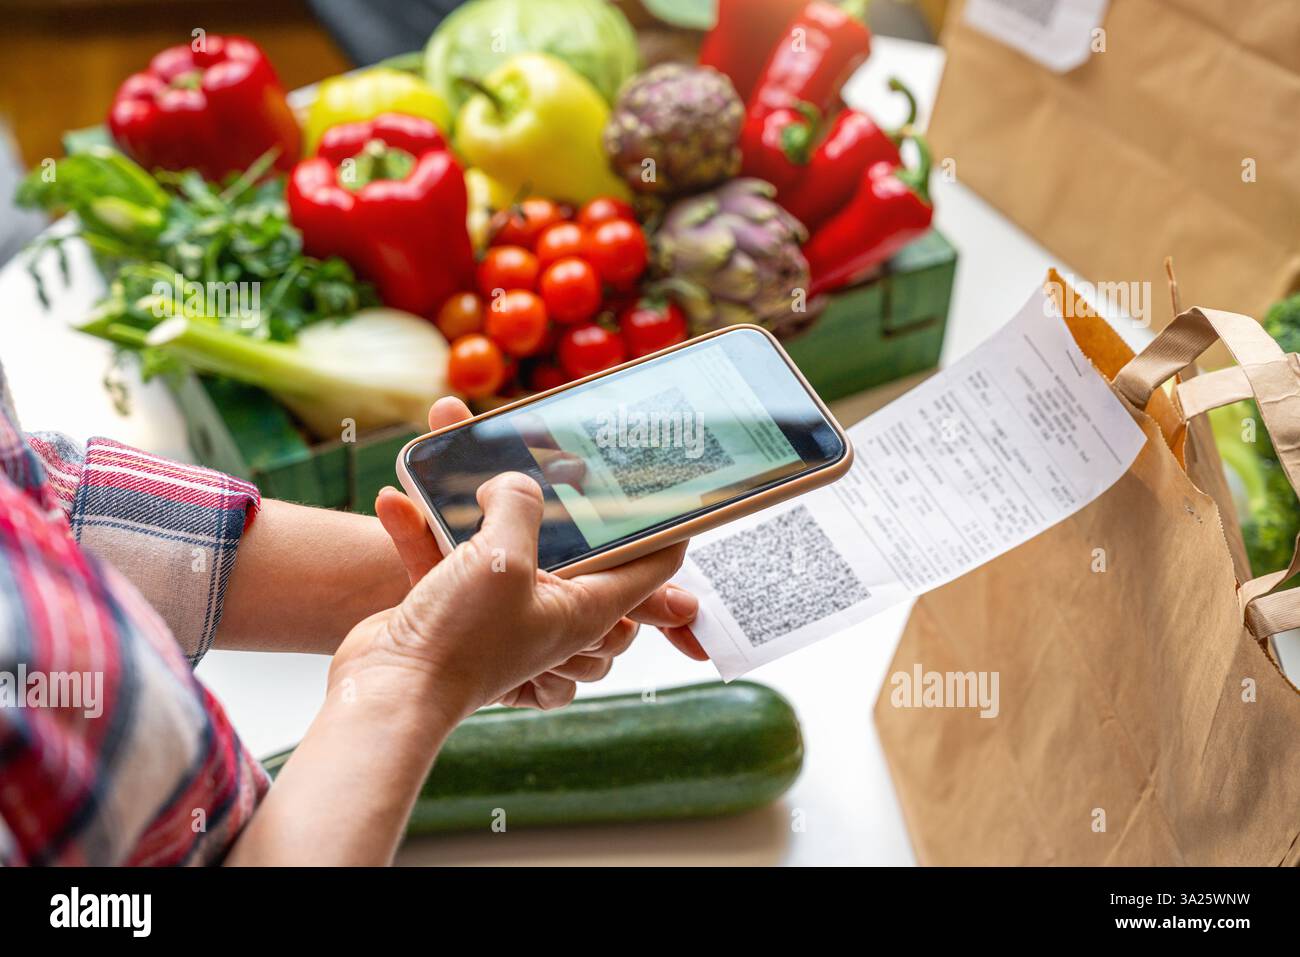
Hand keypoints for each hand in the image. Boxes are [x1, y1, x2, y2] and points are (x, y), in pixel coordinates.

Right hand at [337, 397, 705, 717]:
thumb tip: (512, 484)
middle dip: (563, 499)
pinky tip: (397, 502)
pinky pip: (454, 554)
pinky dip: (427, 531)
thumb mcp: (502, 560)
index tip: (678, 489)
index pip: (652, 567)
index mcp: (584, 608)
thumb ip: (520, 507)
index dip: (670, 527)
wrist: (386, 692)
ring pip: (506, 541)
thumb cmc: (458, 640)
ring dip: (475, 505)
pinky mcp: (458, 604)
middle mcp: (550, 609)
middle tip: (560, 455)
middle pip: (579, 545)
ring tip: (462, 468)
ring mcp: (503, 608)